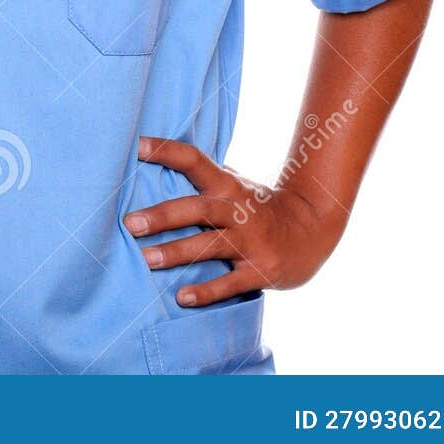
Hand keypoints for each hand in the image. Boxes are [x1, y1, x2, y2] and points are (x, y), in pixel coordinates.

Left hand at [123, 135, 343, 306]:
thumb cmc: (258, 207)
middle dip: (163, 216)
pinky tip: (181, 298)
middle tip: (130, 224)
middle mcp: (239, 211)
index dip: (165, 151)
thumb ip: (204, 179)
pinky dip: (206, 291)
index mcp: (228, 186)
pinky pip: (230, 283)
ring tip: (146, 260)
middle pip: (198, 209)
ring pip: (210, 246)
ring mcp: (251, 242)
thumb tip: (157, 165)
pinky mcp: (261, 271)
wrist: (313, 230)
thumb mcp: (236, 186)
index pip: (194, 160)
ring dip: (176, 253)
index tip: (135, 146)